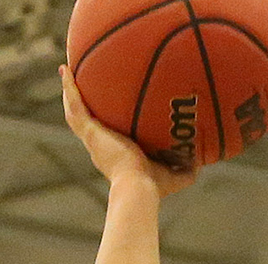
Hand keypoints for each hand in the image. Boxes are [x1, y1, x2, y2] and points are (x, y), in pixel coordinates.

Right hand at [59, 65, 195, 195]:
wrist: (138, 187)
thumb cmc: (154, 187)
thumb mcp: (175, 176)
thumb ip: (186, 167)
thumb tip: (201, 160)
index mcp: (114, 155)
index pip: (107, 136)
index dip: (104, 124)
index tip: (106, 113)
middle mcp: (99, 146)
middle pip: (87, 121)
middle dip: (82, 104)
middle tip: (78, 86)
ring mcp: (92, 139)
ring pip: (75, 111)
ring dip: (70, 92)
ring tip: (66, 72)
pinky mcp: (90, 132)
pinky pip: (76, 106)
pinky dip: (69, 89)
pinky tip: (66, 72)